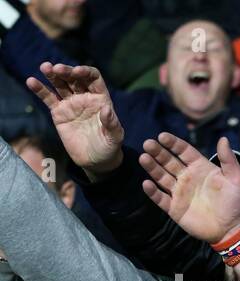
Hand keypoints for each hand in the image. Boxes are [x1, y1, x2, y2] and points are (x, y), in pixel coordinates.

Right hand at [26, 63, 123, 177]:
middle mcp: (85, 97)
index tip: (77, 71)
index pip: (93, 78)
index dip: (85, 72)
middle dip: (66, 71)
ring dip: (52, 75)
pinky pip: (48, 98)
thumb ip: (111, 123)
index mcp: (100, 98)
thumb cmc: (109, 147)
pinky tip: (31, 81)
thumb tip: (107, 109)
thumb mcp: (115, 137)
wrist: (95, 160)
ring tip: (45, 67)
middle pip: (74, 78)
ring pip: (60, 84)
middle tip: (56, 68)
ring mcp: (70, 103)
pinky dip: (40, 89)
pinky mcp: (58, 112)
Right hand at [140, 134, 239, 244]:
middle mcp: (187, 177)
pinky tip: (146, 183)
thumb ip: (228, 159)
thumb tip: (223, 138)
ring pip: (162, 177)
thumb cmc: (235, 202)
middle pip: (169, 161)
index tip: (162, 136)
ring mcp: (179, 192)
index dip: (173, 143)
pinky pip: (160, 198)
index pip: (183, 151)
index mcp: (200, 167)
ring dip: (152, 167)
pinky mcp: (174, 208)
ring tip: (143, 158)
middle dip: (158, 152)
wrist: (232, 229)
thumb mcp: (235, 179)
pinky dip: (153, 191)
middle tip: (148, 144)